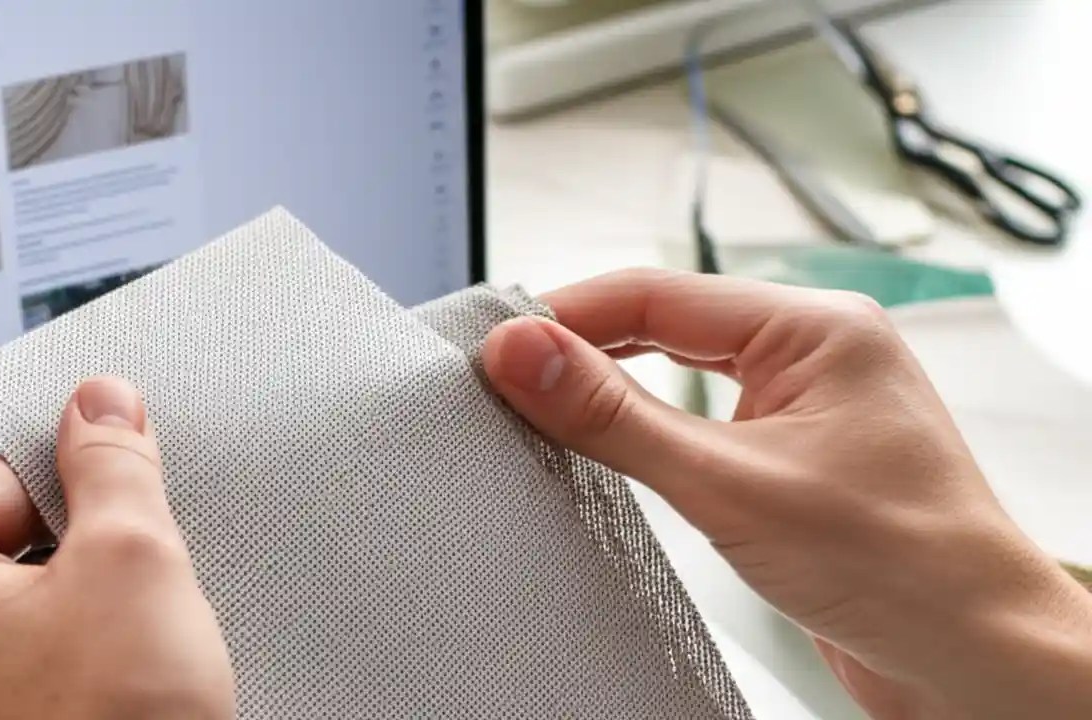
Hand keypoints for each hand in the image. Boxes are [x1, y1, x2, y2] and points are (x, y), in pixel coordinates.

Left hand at [0, 377, 233, 718]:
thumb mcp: (135, 556)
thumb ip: (113, 463)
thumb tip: (100, 403)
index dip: (74, 481)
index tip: (122, 494)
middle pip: (0, 545)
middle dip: (78, 550)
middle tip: (134, 579)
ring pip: (12, 610)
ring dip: (76, 607)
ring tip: (128, 639)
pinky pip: (14, 668)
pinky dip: (66, 659)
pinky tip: (114, 679)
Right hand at [483, 270, 1091, 719]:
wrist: (972, 661)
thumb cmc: (897, 568)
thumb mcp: (729, 485)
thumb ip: (617, 416)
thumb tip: (526, 353)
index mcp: (815, 327)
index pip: (657, 293)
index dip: (569, 315)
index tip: (500, 349)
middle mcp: (815, 351)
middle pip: (667, 322)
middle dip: (588, 346)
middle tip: (512, 381)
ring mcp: (809, 401)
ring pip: (685, 368)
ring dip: (618, 384)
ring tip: (549, 405)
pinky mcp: (797, 452)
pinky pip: (707, 415)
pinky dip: (653, 424)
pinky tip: (617, 441)